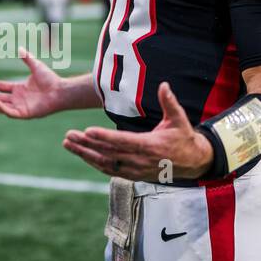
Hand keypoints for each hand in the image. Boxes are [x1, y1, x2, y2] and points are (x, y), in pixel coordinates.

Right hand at [0, 49, 64, 118]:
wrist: (60, 90)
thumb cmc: (50, 79)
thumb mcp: (36, 66)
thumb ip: (27, 58)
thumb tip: (20, 48)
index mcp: (19, 89)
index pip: (1, 87)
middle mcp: (18, 99)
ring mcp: (21, 107)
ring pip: (1, 107)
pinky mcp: (25, 114)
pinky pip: (11, 112)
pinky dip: (3, 108)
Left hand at [63, 82, 212, 180]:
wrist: (192, 163)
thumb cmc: (183, 137)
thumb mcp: (180, 119)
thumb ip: (170, 102)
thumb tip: (164, 85)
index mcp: (151, 145)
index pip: (123, 141)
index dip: (104, 137)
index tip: (87, 131)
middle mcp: (140, 160)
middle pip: (108, 153)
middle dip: (86, 145)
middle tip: (68, 136)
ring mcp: (135, 170)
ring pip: (105, 163)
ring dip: (85, 154)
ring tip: (68, 144)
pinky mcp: (133, 175)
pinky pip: (109, 170)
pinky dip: (94, 162)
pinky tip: (81, 153)